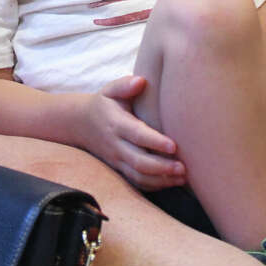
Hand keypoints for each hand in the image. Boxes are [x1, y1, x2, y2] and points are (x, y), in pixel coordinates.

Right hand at [80, 75, 186, 191]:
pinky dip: (155, 185)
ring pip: (139, 176)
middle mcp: (116, 145)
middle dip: (162, 167)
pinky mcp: (120, 170)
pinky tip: (173, 181)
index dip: (155, 142)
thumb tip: (141, 81)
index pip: (136, 135)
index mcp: (116, 124)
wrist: (81, 124)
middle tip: (184, 167)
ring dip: (162, 180)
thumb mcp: (110, 90)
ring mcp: (117, 160)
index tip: (174, 145)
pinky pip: (137, 183)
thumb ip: (125, 85)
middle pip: (139, 162)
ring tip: (183, 177)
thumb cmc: (104, 104)